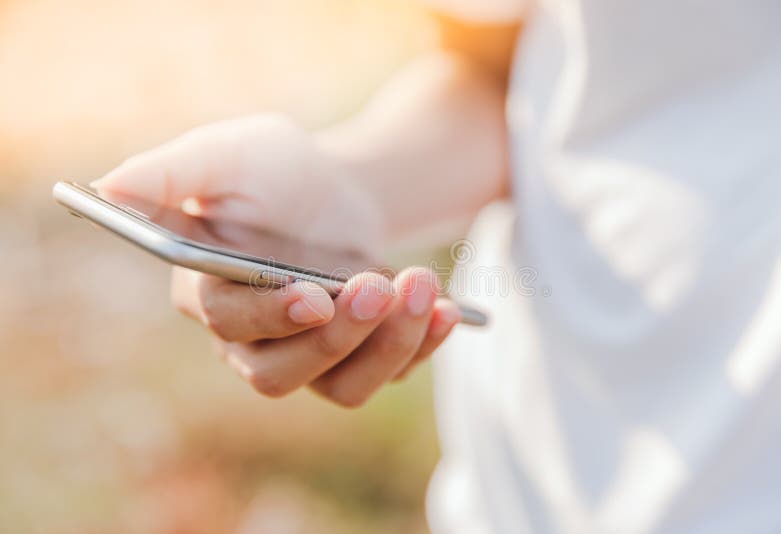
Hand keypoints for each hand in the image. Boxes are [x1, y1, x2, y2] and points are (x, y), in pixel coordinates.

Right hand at [94, 114, 461, 405]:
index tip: (316, 296)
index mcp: (207, 291)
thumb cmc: (273, 169)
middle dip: (338, 338)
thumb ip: (171, 172)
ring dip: (389, 345)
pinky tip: (450, 310)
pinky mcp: (353, 356)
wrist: (334, 188)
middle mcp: (251, 337)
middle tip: (385, 285)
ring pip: (339, 386)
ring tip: (425, 285)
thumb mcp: (227, 154)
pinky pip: (387, 373)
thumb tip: (109, 189)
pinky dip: (422, 346)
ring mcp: (305, 354)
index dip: (270, 316)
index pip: (228, 322)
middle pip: (279, 374)